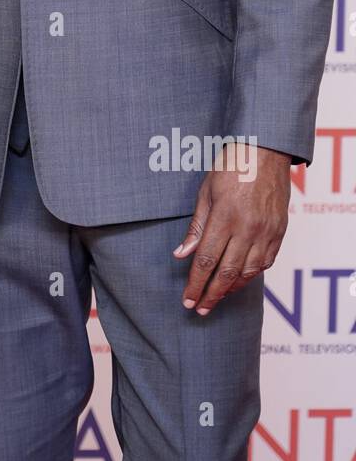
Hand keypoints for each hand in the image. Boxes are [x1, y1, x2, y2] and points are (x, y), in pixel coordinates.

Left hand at [173, 143, 290, 315]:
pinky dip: (250, 276)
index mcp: (225, 217)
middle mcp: (248, 228)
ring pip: (248, 272)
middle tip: (199, 309)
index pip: (206, 260)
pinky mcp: (279, 232)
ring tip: (215, 298)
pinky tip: (238, 281)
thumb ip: (196, 226)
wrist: (266, 150)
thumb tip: (181, 254)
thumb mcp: (206, 192)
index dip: (195, 284)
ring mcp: (266, 232)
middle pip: (226, 272)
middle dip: (211, 294)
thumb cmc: (231, 167)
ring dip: (230, 289)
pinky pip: (265, 262)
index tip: (187, 299)